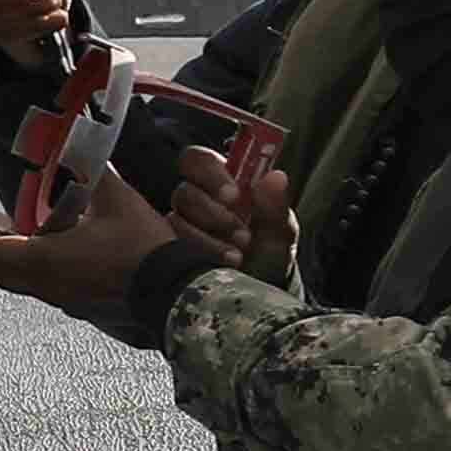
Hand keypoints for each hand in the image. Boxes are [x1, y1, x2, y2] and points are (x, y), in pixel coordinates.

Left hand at [0, 156, 182, 322]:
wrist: (173, 287)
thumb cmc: (144, 249)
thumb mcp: (117, 198)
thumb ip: (92, 172)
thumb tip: (81, 149)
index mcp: (46, 259)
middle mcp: (49, 284)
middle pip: (3, 270)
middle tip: (2, 221)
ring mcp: (66, 299)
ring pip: (26, 281)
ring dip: (23, 254)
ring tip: (40, 230)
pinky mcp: (84, 306)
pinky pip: (51, 287)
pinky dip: (46, 266)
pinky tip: (71, 249)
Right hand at [165, 130, 287, 272]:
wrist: (260, 291)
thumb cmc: (268, 253)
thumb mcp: (279, 230)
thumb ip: (276, 204)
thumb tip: (276, 176)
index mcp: (222, 183)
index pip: (199, 160)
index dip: (211, 173)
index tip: (233, 196)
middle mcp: (197, 200)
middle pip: (185, 190)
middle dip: (212, 211)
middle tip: (241, 232)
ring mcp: (182, 225)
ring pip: (177, 219)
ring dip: (208, 237)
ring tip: (239, 254)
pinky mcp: (171, 250)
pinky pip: (171, 245)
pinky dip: (200, 253)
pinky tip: (222, 264)